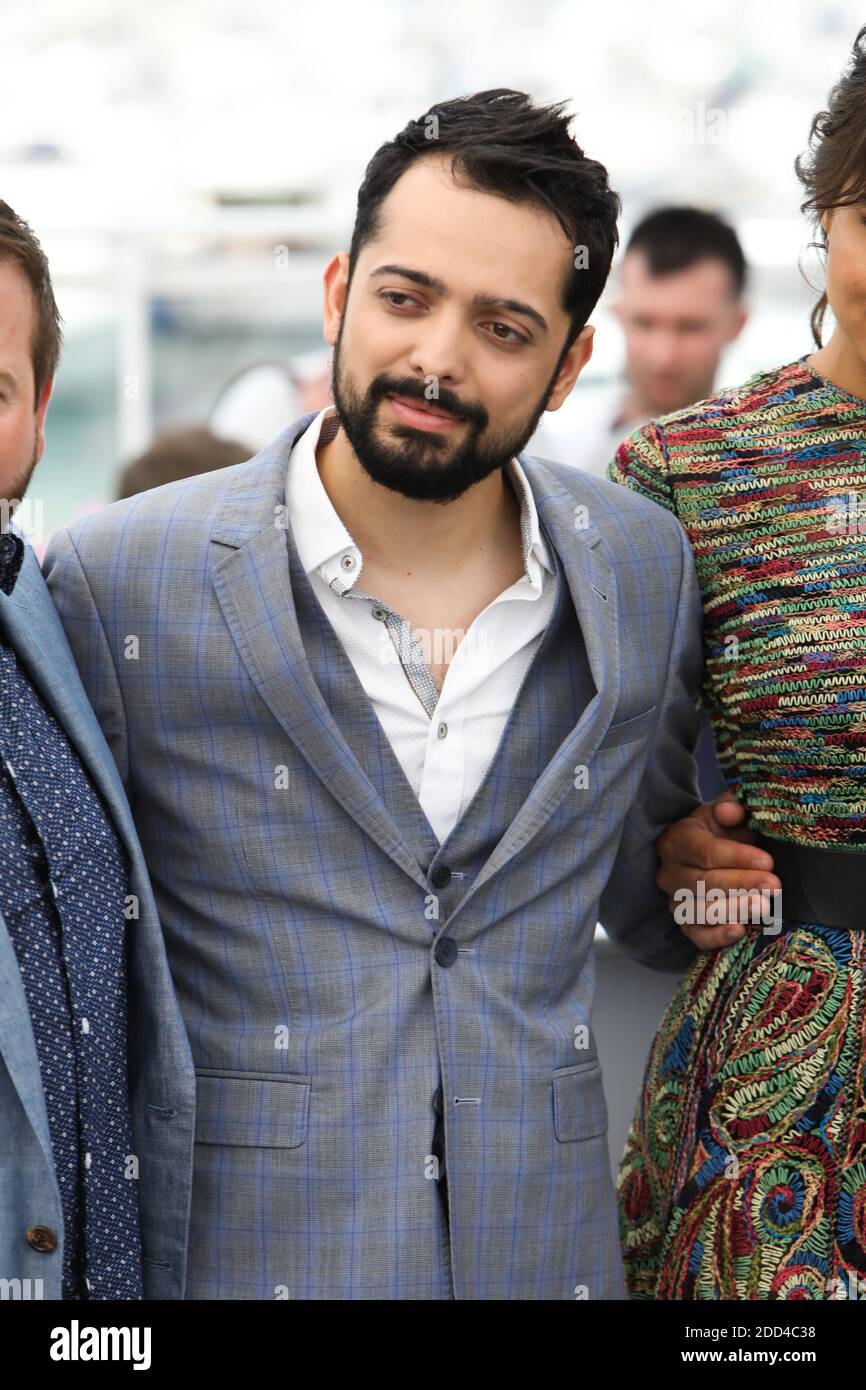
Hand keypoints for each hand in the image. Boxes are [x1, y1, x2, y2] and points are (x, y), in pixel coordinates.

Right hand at [656, 788, 781, 950]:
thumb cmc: (726, 831)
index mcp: (677, 838)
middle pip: (703, 882)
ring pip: (699, 910)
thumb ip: (732, 807)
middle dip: (741, 884)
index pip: (705, 851)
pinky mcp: (685, 924)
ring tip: (763, 907)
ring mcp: (674, 899)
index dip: (737, 857)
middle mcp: (669, 871)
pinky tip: (740, 930)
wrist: (716, 852)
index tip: (767, 861)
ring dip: (733, 910)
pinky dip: (716, 936)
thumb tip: (731, 810)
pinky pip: (696, 935)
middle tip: (773, 886)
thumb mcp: (729, 813)